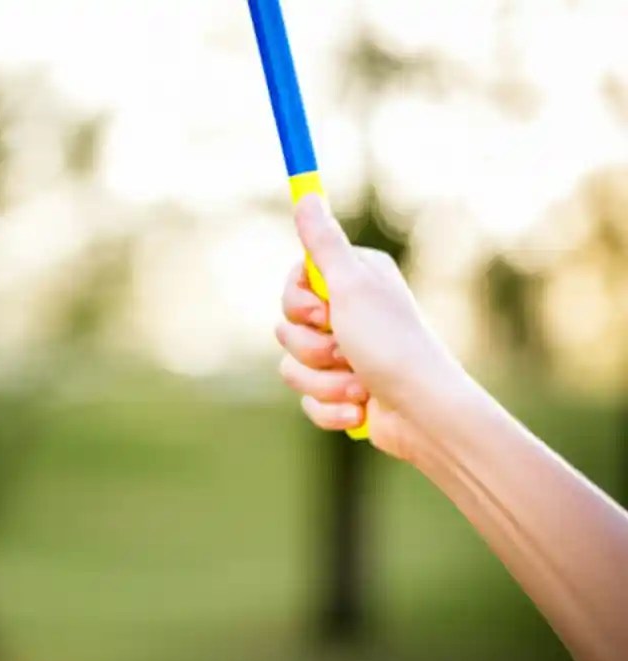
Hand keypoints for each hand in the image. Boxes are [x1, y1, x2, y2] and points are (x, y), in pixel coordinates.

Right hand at [275, 195, 467, 460]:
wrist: (423, 413)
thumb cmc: (391, 344)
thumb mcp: (351, 286)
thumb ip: (323, 243)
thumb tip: (307, 197)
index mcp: (354, 281)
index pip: (294, 281)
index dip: (298, 302)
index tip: (324, 311)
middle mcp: (349, 314)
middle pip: (287, 325)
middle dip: (311, 347)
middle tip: (346, 349)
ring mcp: (344, 356)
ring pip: (292, 365)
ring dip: (323, 382)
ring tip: (358, 386)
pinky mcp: (341, 392)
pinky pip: (307, 399)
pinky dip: (330, 409)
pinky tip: (359, 411)